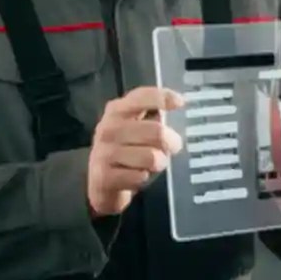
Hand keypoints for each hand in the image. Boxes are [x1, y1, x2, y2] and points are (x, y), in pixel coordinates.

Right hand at [88, 86, 185, 218]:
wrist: (100, 182)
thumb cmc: (125, 150)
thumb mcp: (135, 127)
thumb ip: (152, 116)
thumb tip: (177, 105)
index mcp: (117, 110)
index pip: (142, 97)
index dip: (162, 97)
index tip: (180, 103)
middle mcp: (108, 128)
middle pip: (156, 131)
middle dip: (172, 142)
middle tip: (173, 147)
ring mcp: (104, 152)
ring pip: (151, 157)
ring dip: (159, 163)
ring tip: (153, 164)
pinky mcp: (103, 177)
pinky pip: (140, 177)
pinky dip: (144, 179)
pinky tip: (136, 177)